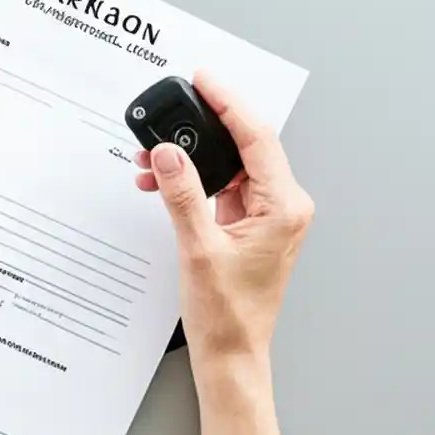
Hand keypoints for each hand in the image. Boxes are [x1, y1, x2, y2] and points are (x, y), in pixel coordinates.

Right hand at [134, 71, 313, 384]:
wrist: (231, 353)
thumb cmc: (226, 314)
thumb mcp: (198, 248)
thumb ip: (182, 193)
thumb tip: (168, 152)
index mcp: (283, 207)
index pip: (256, 138)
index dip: (228, 103)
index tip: (205, 80)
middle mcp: (283, 206)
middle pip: (244, 146)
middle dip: (201, 130)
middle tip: (170, 112)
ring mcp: (267, 215)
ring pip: (229, 167)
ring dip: (190, 159)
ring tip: (151, 158)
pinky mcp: (250, 225)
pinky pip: (222, 188)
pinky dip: (193, 181)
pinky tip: (164, 181)